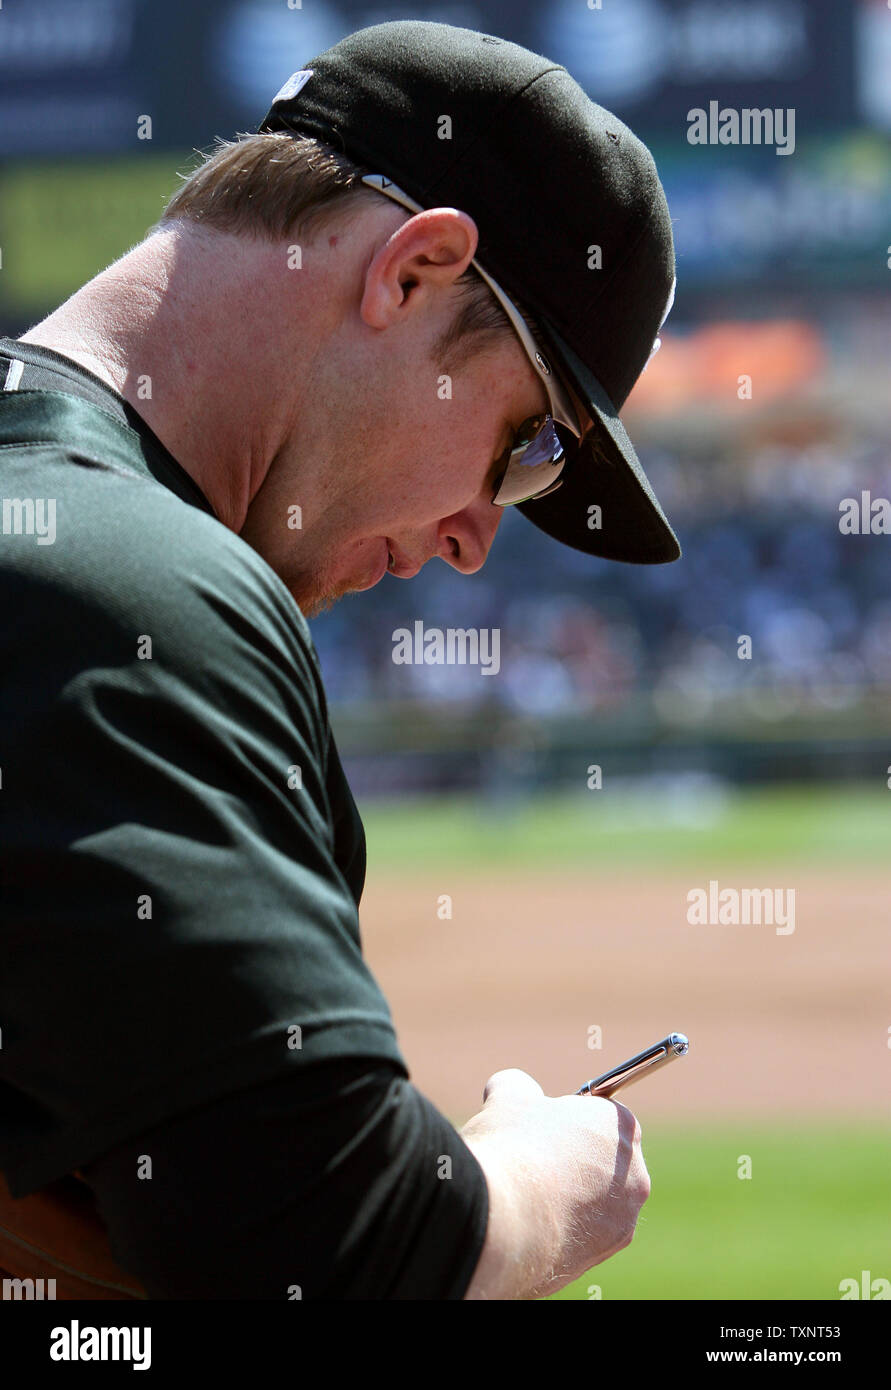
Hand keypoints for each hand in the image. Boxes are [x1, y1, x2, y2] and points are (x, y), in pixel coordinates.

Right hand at [460, 1067, 649, 1298]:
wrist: (504, 1221)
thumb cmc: (512, 1148)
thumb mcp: (509, 1097)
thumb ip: (518, 1086)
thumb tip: (513, 1087)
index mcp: (622, 1127)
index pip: (601, 1118)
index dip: (568, 1121)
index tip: (542, 1129)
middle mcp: (635, 1176)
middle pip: (603, 1162)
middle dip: (573, 1162)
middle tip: (532, 1161)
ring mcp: (622, 1222)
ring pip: (594, 1203)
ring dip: (568, 1198)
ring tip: (527, 1196)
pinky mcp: (600, 1257)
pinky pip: (581, 1236)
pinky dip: (559, 1230)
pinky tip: (530, 1223)